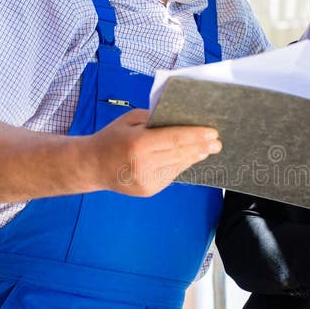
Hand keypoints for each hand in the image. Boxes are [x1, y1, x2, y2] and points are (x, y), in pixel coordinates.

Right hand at [89, 108, 221, 196]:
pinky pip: (170, 175)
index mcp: (138, 144)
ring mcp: (146, 180)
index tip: (212, 132)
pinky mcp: (149, 190)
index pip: (174, 139)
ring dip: (194, 157)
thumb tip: (181, 118)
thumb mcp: (130, 120)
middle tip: (217, 142)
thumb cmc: (112, 138)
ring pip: (178, 166)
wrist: (92, 166)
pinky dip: (181, 165)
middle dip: (200, 147)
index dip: (195, 135)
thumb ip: (154, 118)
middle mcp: (143, 164)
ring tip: (207, 150)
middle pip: (179, 154)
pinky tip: (190, 157)